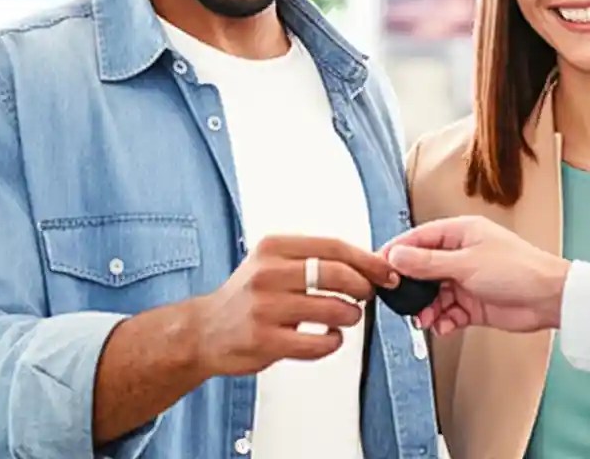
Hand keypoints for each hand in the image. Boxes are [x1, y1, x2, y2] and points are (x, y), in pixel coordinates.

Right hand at [195, 236, 399, 375]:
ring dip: (351, 315)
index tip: (384, 271)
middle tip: (369, 294)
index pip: (333, 246)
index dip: (366, 260)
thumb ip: (311, 259)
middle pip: (336, 274)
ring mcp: (264, 308)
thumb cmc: (247, 296)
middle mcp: (267, 274)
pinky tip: (329, 337)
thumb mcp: (271, 262)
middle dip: (364, 286)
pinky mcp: (264, 341)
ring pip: (332, 309)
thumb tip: (366, 263)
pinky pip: (318, 343)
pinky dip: (333, 341)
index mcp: (273, 248)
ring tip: (348, 316)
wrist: (204, 331)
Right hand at [382, 216, 570, 334]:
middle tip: (399, 300)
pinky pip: (449, 312)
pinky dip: (443, 320)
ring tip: (425, 318)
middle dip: (411, 286)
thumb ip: (428, 263)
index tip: (380, 265)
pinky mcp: (474, 303)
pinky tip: (443, 326)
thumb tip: (398, 256)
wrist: (548, 299)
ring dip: (427, 307)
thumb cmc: (518, 270)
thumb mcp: (465, 264)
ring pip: (434, 293)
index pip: (419, 238)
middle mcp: (462, 254)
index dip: (398, 252)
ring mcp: (468, 279)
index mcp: (461, 233)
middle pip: (424, 268)